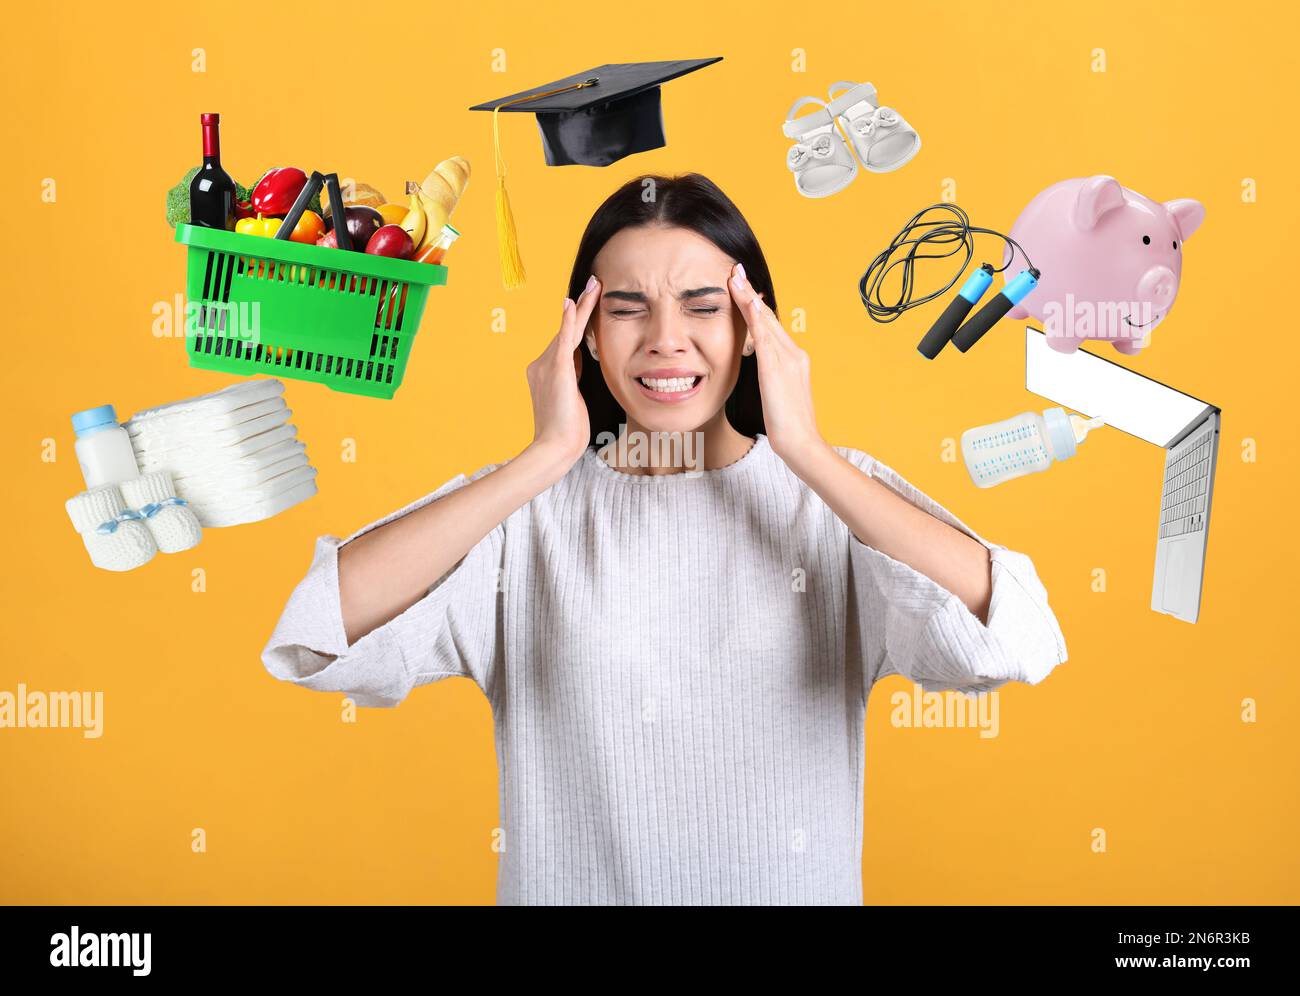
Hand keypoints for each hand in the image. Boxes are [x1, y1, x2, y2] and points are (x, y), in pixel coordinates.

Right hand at [525, 275, 601, 472]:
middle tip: (595, 283)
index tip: (587, 302)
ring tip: (596, 285)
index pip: (565, 341)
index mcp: (545, 371)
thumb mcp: (572, 399)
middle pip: (567, 330)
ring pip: (569, 329)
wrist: (554, 448)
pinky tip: (573, 302)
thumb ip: (573, 377)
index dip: (577, 321)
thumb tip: (581, 362)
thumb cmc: (566, 432)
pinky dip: (569, 320)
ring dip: (583, 306)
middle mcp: (541, 364)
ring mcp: (546, 366)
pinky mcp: (556, 370)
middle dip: (582, 306)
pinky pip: (564, 339)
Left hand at [728, 263, 826, 468]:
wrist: (801, 442)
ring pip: (766, 321)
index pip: (772, 326)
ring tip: (735, 278)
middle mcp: (794, 354)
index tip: (744, 287)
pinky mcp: (778, 369)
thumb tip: (763, 372)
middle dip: (751, 293)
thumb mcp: (778, 395)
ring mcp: (788, 359)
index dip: (757, 306)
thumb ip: (772, 378)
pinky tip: (746, 302)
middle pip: (769, 317)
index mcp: (795, 359)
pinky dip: (755, 317)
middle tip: (736, 270)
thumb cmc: (789, 426)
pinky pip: (765, 336)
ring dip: (749, 298)